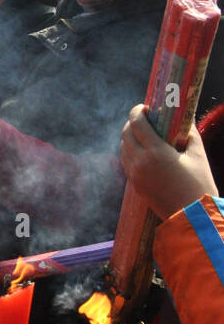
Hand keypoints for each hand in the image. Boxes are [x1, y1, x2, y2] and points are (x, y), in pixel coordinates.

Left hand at [119, 104, 216, 219]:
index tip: (145, 107)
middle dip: (132, 122)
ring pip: (123, 147)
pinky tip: (143, 149)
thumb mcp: (198, 156)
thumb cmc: (199, 185)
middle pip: (125, 133)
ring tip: (144, 133)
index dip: (138, 111)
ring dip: (130, 136)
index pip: (137, 123)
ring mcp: (134, 174)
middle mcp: (140, 162)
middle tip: (145, 118)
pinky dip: (130, 150)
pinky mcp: (134, 184)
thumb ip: (189, 135)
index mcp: (156, 152)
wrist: (191, 217)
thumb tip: (184, 119)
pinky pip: (126, 161)